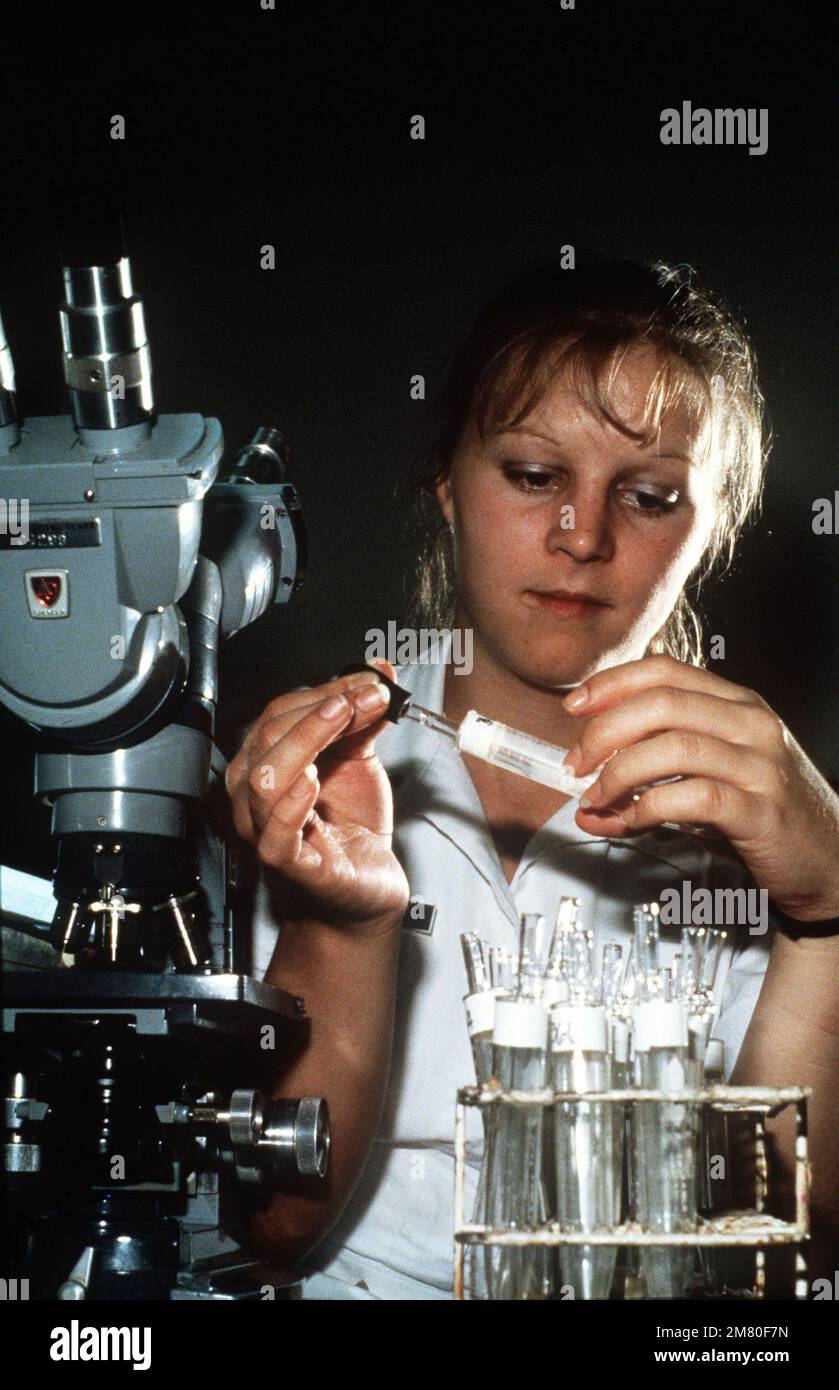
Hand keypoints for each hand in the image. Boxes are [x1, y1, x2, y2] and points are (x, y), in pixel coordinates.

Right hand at [225, 663, 408, 932]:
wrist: (366, 888)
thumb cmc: (352, 827)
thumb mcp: (360, 760)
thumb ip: (364, 718)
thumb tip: (377, 672)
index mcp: (267, 761)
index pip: (279, 713)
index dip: (324, 692)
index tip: (369, 681)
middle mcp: (256, 794)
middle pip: (269, 736)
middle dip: (322, 709)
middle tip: (369, 695)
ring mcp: (266, 830)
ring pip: (265, 776)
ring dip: (309, 739)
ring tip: (347, 719)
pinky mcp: (286, 865)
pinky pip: (273, 834)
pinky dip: (291, 804)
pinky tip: (314, 781)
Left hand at [563, 654, 838, 922]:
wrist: (828, 863)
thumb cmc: (762, 816)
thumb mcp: (707, 783)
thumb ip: (648, 782)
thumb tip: (585, 802)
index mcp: (736, 703)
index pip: (664, 671)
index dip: (611, 684)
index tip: (572, 707)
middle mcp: (751, 724)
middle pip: (661, 703)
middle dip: (604, 732)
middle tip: (576, 766)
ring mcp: (760, 764)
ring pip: (672, 746)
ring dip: (619, 773)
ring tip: (597, 799)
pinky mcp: (762, 810)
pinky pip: (692, 797)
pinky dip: (649, 808)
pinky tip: (633, 821)